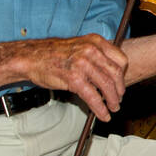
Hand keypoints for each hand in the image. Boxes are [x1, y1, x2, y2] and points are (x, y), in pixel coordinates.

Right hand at [14, 34, 128, 120]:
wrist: (31, 57)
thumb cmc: (54, 54)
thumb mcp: (80, 46)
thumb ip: (96, 55)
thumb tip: (111, 72)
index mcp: (96, 41)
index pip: (121, 59)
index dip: (124, 74)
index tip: (121, 83)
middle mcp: (91, 51)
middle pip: (116, 74)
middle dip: (120, 90)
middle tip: (119, 99)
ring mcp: (83, 64)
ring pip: (107, 86)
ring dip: (113, 100)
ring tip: (113, 108)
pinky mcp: (74, 78)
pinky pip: (93, 96)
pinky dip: (100, 108)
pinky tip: (103, 114)